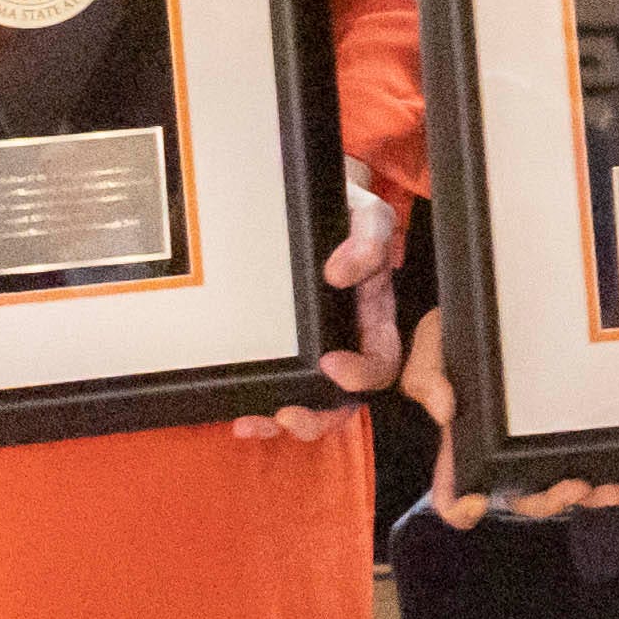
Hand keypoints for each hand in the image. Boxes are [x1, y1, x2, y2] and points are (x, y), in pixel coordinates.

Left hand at [237, 187, 406, 444]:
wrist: (301, 197)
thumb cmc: (342, 211)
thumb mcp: (367, 215)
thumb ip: (370, 238)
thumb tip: (342, 272)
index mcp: (375, 317)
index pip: (382, 360)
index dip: (363, 374)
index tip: (332, 365)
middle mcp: (345, 339)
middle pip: (343, 397)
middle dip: (319, 415)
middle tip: (289, 415)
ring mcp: (309, 347)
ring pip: (306, 399)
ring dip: (282, 420)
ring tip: (256, 422)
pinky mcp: (277, 347)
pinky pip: (271, 385)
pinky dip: (256, 405)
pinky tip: (236, 412)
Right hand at [399, 331, 618, 528]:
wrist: (500, 305)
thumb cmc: (460, 329)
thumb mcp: (433, 342)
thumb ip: (426, 375)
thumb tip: (446, 411)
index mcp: (464, 442)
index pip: (454, 490)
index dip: (460, 508)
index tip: (475, 506)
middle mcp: (502, 452)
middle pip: (520, 496)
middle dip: (548, 501)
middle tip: (574, 486)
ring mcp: (537, 442)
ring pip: (561, 487)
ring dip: (588, 497)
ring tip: (613, 488)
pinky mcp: (569, 426)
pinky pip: (590, 462)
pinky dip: (610, 474)